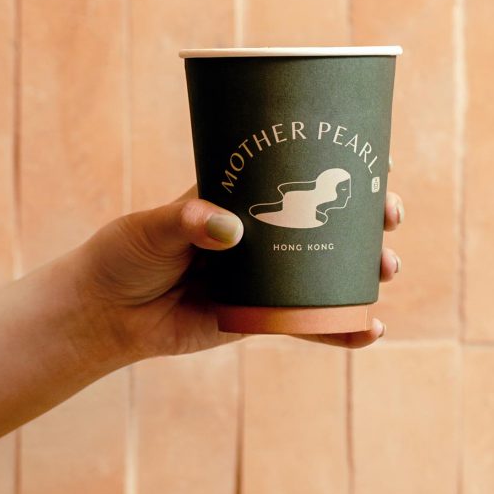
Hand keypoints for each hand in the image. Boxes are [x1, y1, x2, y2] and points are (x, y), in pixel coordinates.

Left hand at [74, 183, 404, 363]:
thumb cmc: (123, 257)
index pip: (297, 172)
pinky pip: (308, 324)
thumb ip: (187, 223)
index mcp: (239, 197)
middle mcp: (260, 235)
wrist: (103, 314)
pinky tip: (370, 331)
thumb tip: (230, 229)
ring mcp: (264, 278)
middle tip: (390, 219)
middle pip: (326, 222)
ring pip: (327, 272)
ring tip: (387, 270)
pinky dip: (340, 330)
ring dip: (364, 272)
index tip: (377, 162)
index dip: (338, 167)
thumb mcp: (151, 229)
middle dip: (366, 220)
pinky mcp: (259, 319)